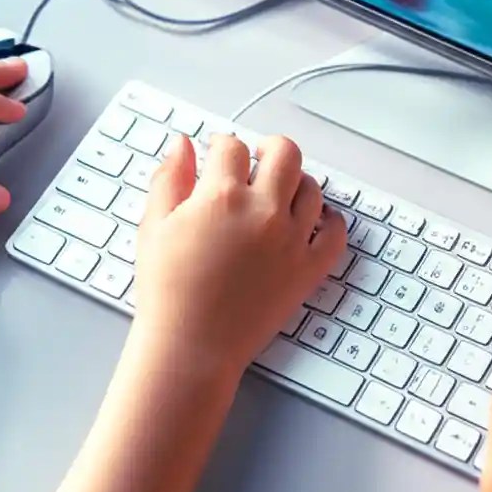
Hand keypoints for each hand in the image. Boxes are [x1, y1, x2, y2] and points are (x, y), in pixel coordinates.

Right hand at [130, 132, 346, 382]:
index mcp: (222, 197)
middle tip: (257, 158)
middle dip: (268, 148)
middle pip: (283, 153)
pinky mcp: (309, 270)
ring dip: (296, 181)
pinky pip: (336, 235)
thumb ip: (169, 179)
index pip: (231, 147)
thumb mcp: (154, 227)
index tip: (218, 152)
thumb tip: (182, 146)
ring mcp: (291, 240)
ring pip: (311, 188)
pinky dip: (331, 221)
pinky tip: (319, 218)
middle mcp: (263, 212)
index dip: (221, 145)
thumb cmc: (168, 292)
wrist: (191, 346)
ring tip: (281, 190)